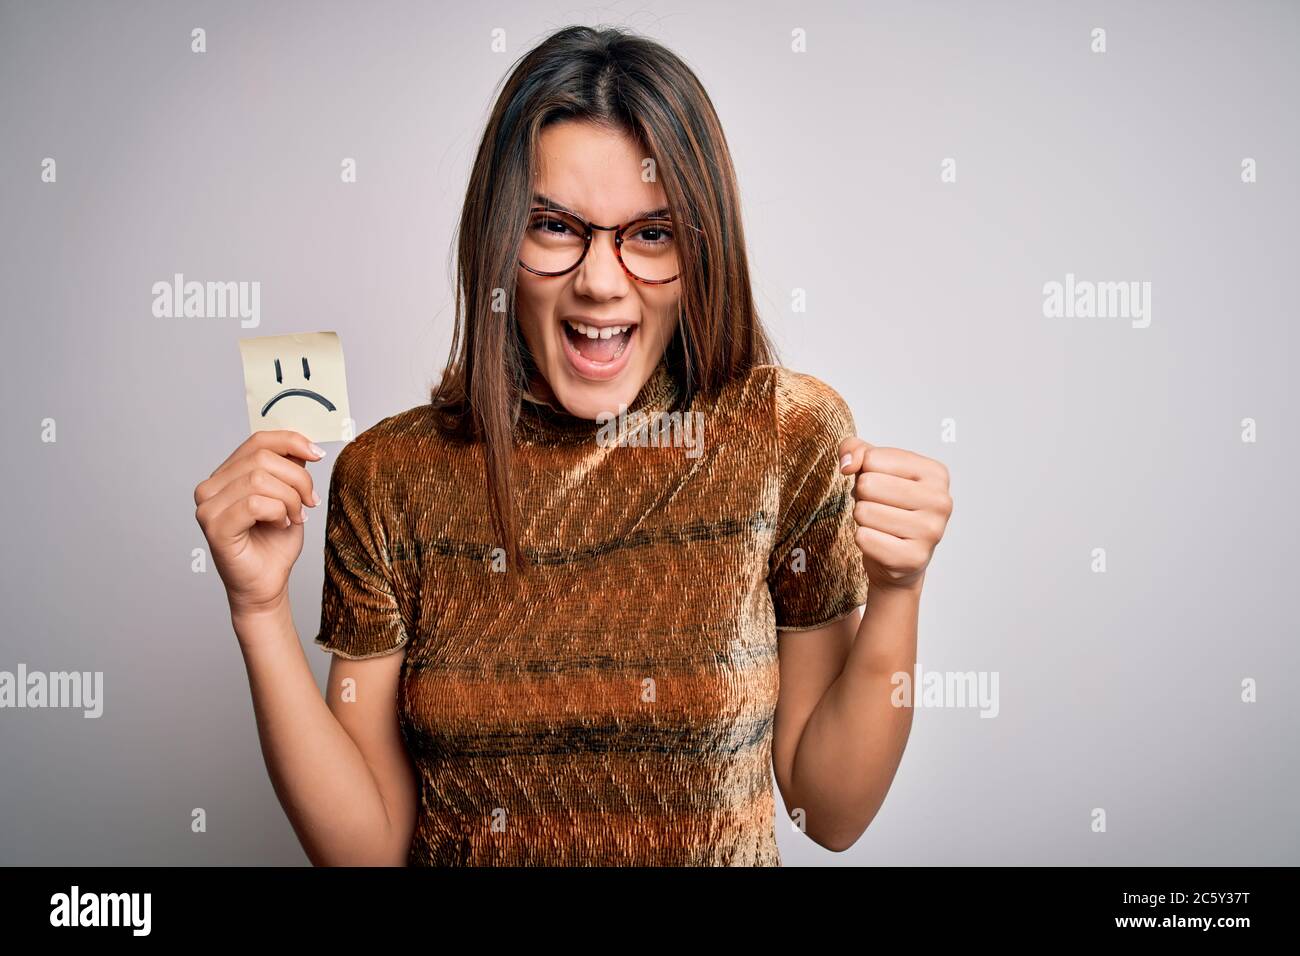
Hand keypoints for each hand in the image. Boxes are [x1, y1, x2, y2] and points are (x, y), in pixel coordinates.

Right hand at [194, 430, 325, 616]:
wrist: (267, 584)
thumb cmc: (275, 544)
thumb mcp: (289, 497)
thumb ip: (289, 469)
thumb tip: (302, 445)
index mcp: (226, 475)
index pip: (257, 441)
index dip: (291, 441)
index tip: (317, 454)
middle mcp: (210, 487)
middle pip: (262, 458)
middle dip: (297, 478)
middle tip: (310, 502)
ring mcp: (207, 507)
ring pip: (259, 479)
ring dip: (289, 499)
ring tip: (295, 517)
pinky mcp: (214, 527)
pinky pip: (254, 503)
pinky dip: (278, 512)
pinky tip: (282, 525)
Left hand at [838, 437, 951, 591]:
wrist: (899, 557)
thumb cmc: (887, 505)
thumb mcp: (873, 468)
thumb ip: (856, 450)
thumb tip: (848, 464)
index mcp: (936, 473)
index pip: (873, 458)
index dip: (864, 472)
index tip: (882, 485)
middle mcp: (941, 501)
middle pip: (868, 484)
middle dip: (862, 496)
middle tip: (879, 507)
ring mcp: (931, 532)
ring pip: (863, 512)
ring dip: (862, 519)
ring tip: (880, 524)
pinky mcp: (913, 558)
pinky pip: (864, 538)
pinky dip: (863, 539)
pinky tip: (881, 542)